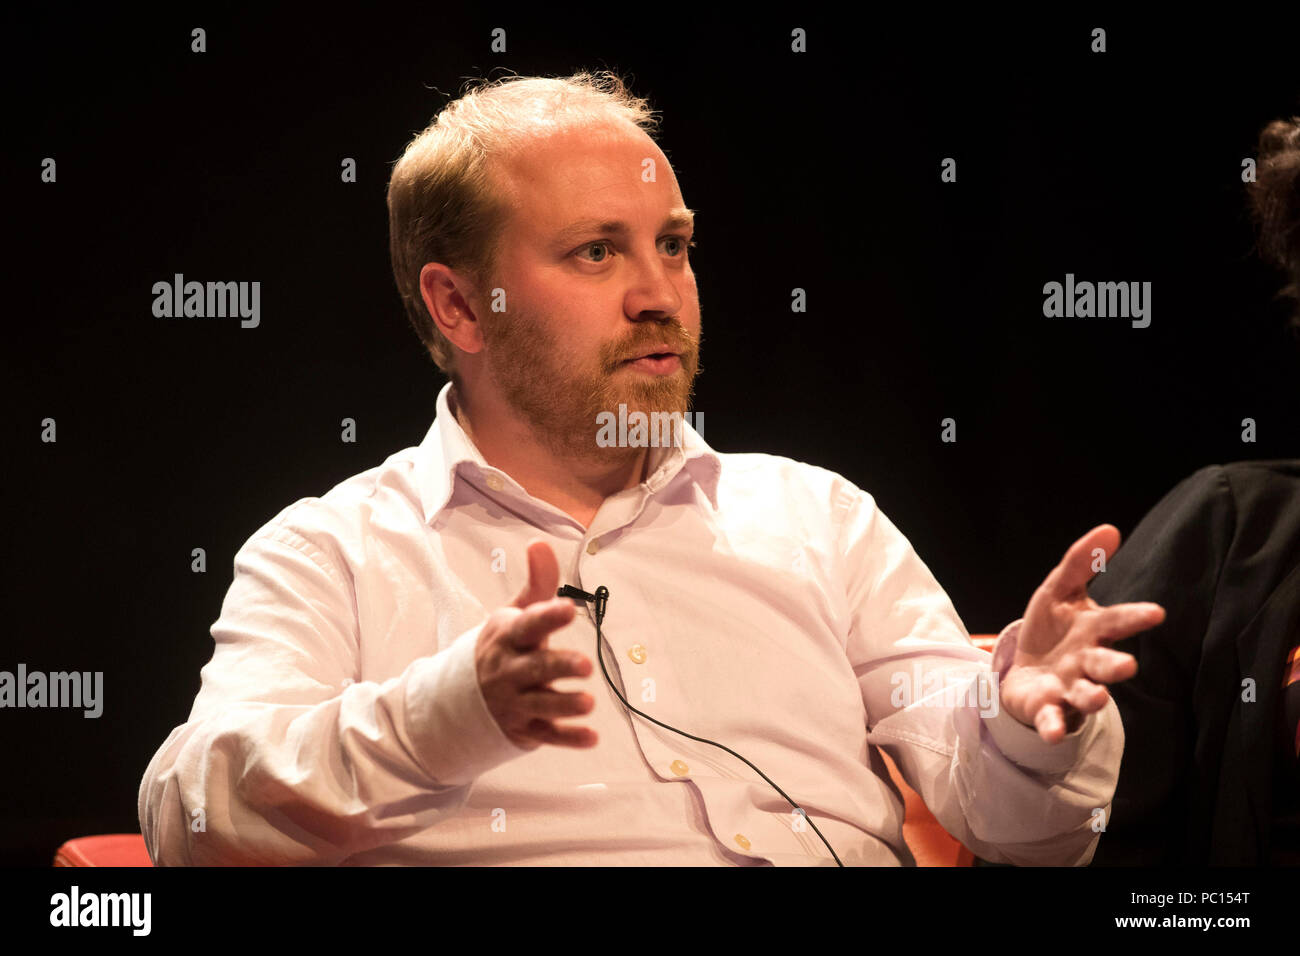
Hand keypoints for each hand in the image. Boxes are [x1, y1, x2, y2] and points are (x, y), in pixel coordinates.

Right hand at [475, 540, 597, 749]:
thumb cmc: (502, 646)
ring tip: (588, 702)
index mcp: (509, 638)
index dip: (547, 617)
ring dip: (564, 705)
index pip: (528, 626)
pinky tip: (591, 738)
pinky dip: (567, 739)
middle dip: (559, 667)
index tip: (568, 608)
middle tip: (586, 665)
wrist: (457, 699)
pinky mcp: (524, 729)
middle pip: (536, 669)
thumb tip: (540, 541)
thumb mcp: (514, 613)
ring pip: (542, 706)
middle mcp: (510, 671)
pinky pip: (546, 736)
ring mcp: (516, 703)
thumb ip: (537, 583)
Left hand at [999, 524, 1164, 743]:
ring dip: (1092, 696)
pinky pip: (1052, 719)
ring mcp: (1069, 689)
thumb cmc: (1050, 629)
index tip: (1156, 612)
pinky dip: (1053, 725)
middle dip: (1115, 665)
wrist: (1024, 671)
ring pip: (1086, 695)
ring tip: (1098, 696)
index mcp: (1092, 631)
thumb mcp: (1057, 591)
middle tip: (1127, 666)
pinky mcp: (1048, 709)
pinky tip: (1051, 730)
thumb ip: (1080, 563)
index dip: (1134, 617)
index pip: (1116, 621)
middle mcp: (1086, 663)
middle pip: (1105, 664)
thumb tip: (1110, 528)